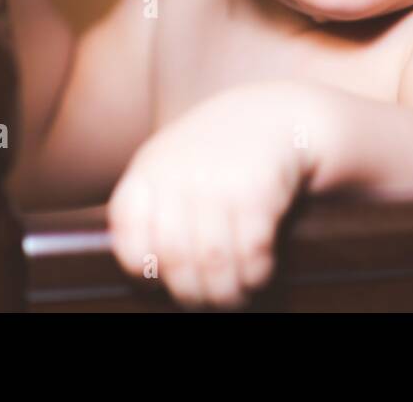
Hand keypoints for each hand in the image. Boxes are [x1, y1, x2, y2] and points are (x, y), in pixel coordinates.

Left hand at [106, 81, 319, 308]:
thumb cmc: (225, 149)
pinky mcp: (257, 187)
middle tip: (209, 302)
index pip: (129, 236)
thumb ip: (158, 206)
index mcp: (149, 168)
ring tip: (236, 297)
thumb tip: (151, 276)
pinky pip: (251, 250)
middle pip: (173, 258)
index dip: (144, 268)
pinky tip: (260, 272)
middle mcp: (178, 172)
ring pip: (213, 261)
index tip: (164, 278)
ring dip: (227, 292)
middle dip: (193, 293)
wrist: (282, 111)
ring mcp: (217, 179)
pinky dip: (256, 272)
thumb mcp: (176, 161)